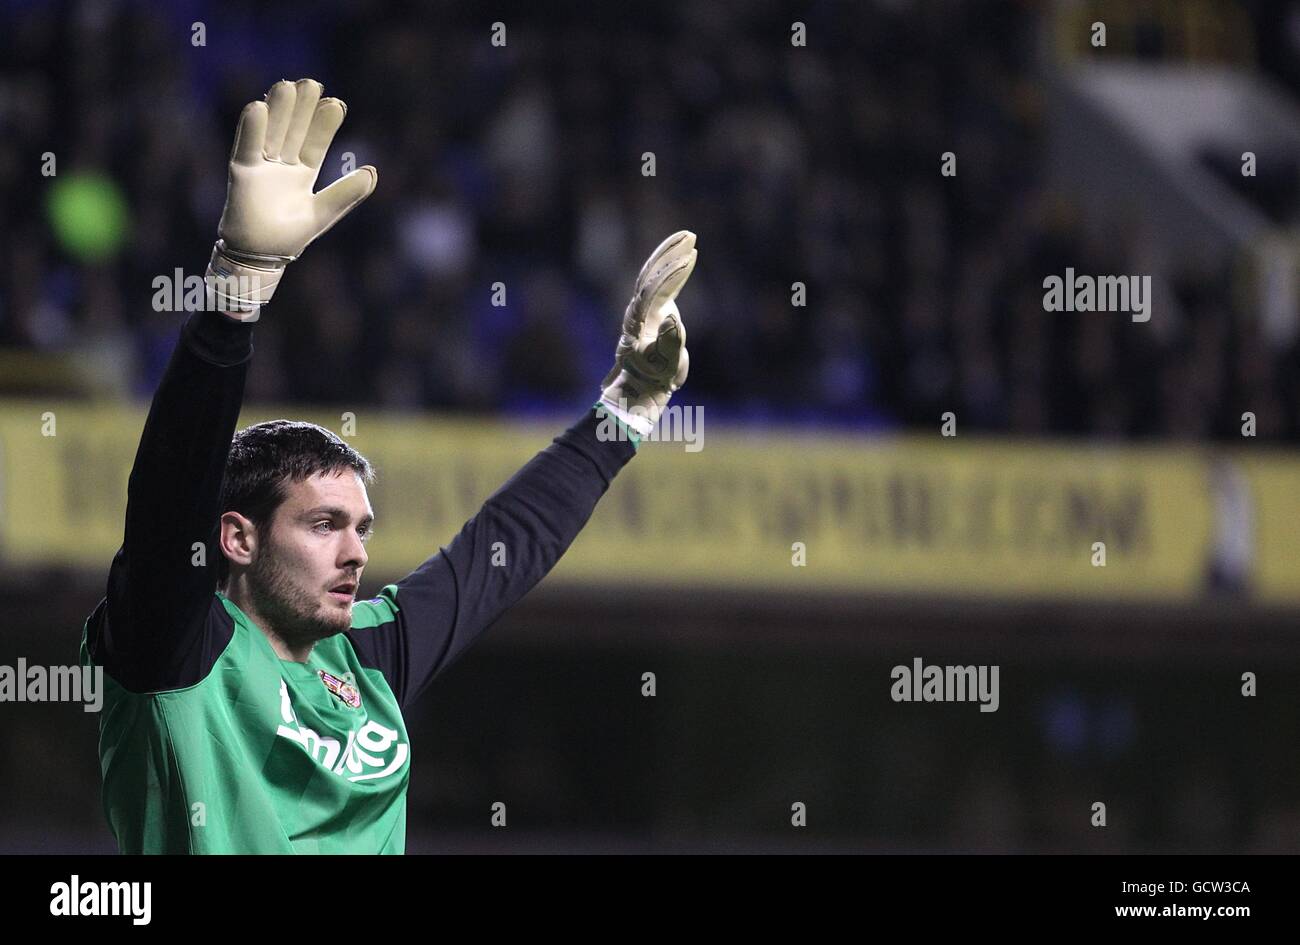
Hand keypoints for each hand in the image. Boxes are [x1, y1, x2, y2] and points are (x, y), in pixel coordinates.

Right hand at [205, 78, 377, 315]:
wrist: (260, 256)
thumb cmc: (291, 236)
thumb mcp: (324, 213)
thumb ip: (347, 194)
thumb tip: (373, 172)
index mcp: (303, 173)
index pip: (316, 143)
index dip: (325, 124)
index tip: (336, 103)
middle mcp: (283, 165)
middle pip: (294, 130)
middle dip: (302, 108)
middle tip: (312, 83)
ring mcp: (262, 166)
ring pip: (272, 132)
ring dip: (279, 111)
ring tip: (287, 86)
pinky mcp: (242, 171)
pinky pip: (247, 146)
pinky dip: (252, 128)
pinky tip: (258, 107)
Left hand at [600, 230, 696, 435]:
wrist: (639, 387)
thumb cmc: (652, 378)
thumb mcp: (664, 366)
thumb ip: (670, 345)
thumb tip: (672, 320)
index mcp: (640, 319)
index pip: (655, 289)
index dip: (672, 273)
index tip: (690, 258)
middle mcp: (640, 309)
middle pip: (652, 272)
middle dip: (670, 252)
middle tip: (691, 235)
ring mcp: (646, 309)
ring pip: (655, 274)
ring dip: (671, 254)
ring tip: (690, 238)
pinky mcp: (655, 311)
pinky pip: (662, 283)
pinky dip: (673, 268)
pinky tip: (686, 258)